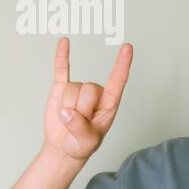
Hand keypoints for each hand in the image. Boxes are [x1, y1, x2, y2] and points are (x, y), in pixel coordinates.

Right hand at [43, 37, 132, 160]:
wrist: (64, 147)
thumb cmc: (82, 144)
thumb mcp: (87, 142)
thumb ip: (80, 128)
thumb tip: (67, 112)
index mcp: (108, 103)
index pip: (117, 80)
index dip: (122, 64)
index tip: (127, 47)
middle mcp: (95, 93)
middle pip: (87, 89)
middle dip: (79, 108)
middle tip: (78, 121)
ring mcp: (78, 89)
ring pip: (71, 88)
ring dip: (66, 106)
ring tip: (68, 117)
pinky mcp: (61, 88)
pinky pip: (61, 69)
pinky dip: (61, 56)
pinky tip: (64, 42)